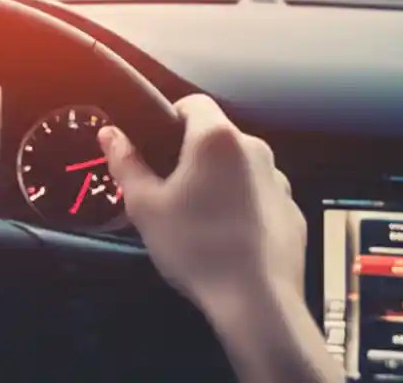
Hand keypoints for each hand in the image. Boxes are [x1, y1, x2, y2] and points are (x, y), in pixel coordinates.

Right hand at [99, 94, 338, 382]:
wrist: (255, 301)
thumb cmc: (198, 249)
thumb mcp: (145, 206)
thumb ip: (126, 163)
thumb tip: (110, 135)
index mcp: (216, 139)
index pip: (193, 102)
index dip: (170, 116)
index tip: (155, 144)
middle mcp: (254, 151)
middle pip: (216, 137)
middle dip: (191, 156)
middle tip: (167, 190)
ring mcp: (278, 181)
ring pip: (239, 168)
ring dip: (219, 182)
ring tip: (197, 220)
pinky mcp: (291, 211)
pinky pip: (259, 196)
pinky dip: (242, 207)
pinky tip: (225, 238)